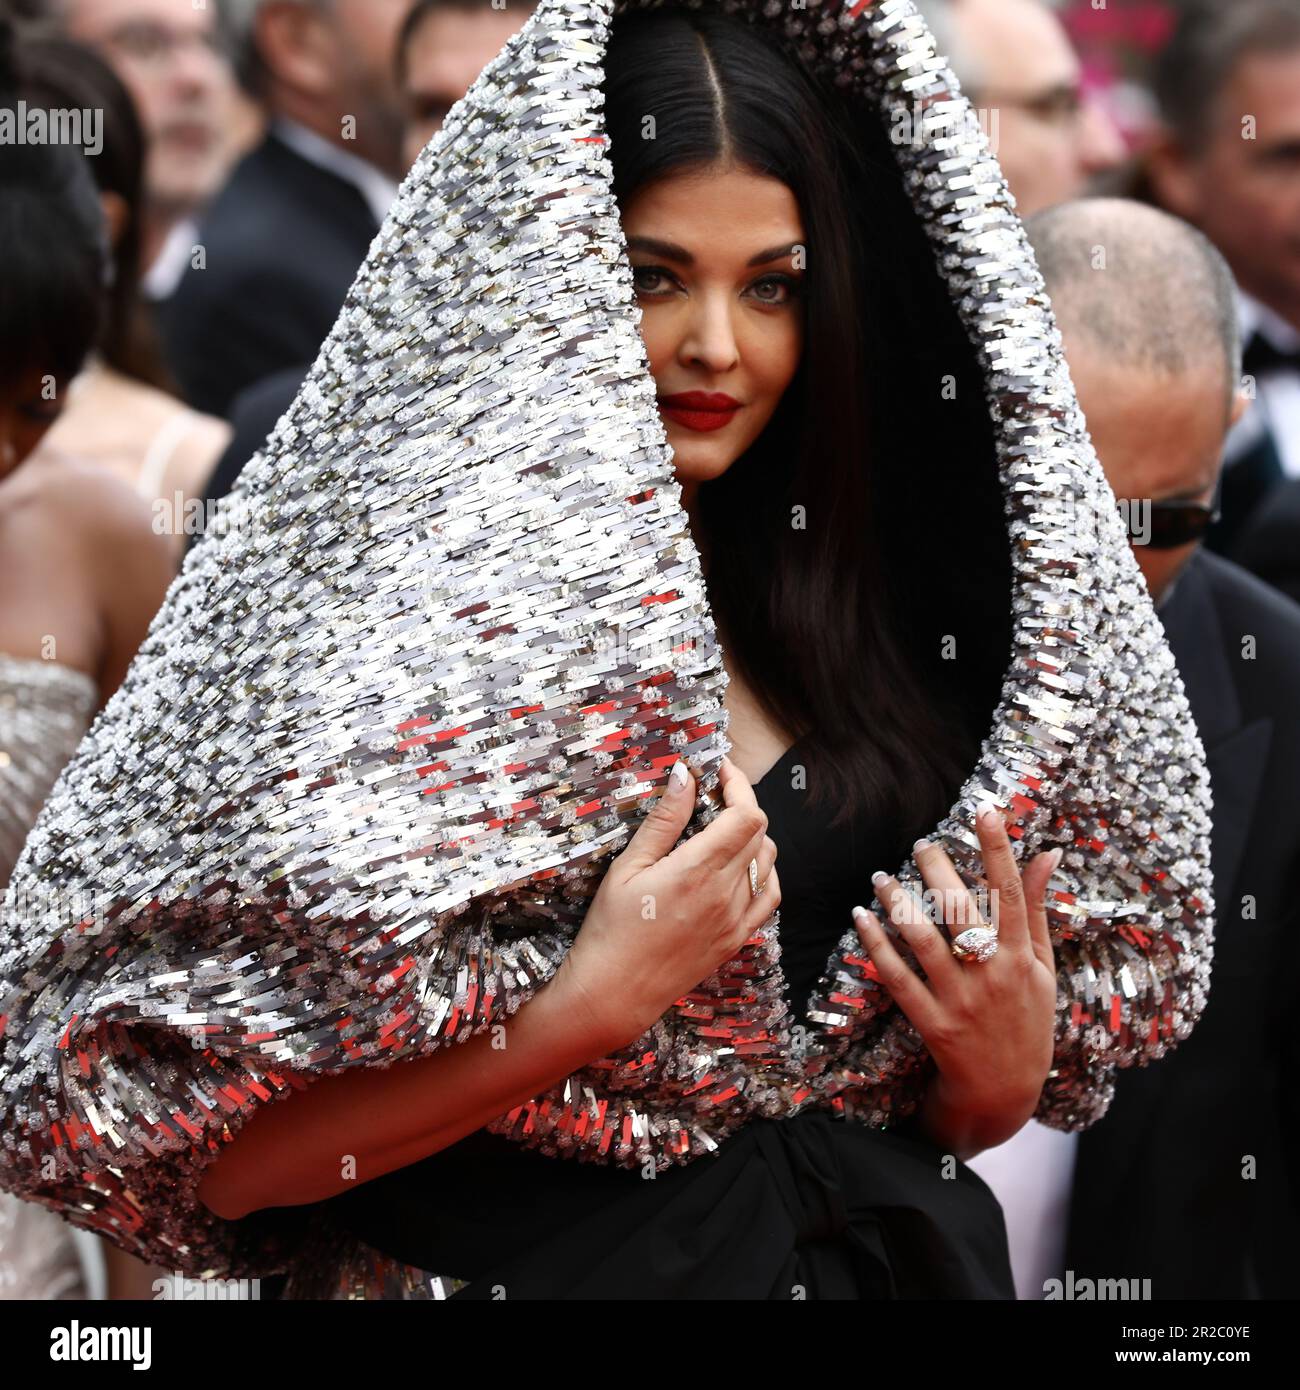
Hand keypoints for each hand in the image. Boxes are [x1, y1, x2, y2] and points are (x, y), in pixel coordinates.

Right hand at [560, 755, 781, 1050]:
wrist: (615, 993)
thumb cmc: (610, 930)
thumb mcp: (628, 867)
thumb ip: (663, 820)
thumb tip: (685, 775)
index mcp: (698, 871)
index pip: (746, 814)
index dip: (739, 784)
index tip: (720, 770)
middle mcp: (726, 894)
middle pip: (760, 832)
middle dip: (741, 804)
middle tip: (712, 796)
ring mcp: (737, 920)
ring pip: (768, 861)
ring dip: (752, 837)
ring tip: (720, 829)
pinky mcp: (737, 939)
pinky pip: (769, 896)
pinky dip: (763, 872)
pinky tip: (739, 866)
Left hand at [851, 804, 1059, 1152]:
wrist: (1005, 1093)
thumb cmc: (1027, 1021)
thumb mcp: (1043, 967)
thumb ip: (1038, 911)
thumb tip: (1047, 854)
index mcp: (1023, 957)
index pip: (1012, 893)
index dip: (998, 851)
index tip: (985, 812)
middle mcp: (993, 975)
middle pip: (963, 910)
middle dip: (938, 870)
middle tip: (920, 844)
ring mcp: (962, 1000)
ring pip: (925, 940)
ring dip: (898, 904)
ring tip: (880, 878)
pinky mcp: (932, 1023)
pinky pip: (898, 977)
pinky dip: (877, 945)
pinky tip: (860, 918)